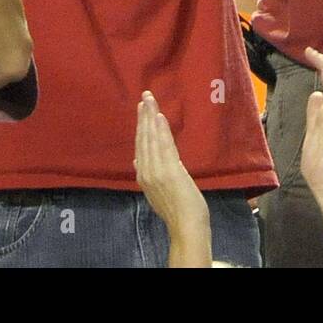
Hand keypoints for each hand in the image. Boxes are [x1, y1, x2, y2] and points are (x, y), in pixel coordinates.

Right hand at [134, 91, 209, 248]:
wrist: (186, 226)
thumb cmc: (175, 211)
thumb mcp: (154, 193)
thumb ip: (147, 175)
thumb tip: (136, 159)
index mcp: (142, 176)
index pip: (140, 145)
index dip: (140, 126)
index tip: (141, 109)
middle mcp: (146, 171)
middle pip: (144, 138)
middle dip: (144, 116)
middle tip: (145, 96)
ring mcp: (157, 170)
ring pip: (152, 138)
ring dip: (150, 117)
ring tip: (150, 100)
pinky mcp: (170, 170)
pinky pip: (164, 145)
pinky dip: (161, 130)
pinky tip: (159, 117)